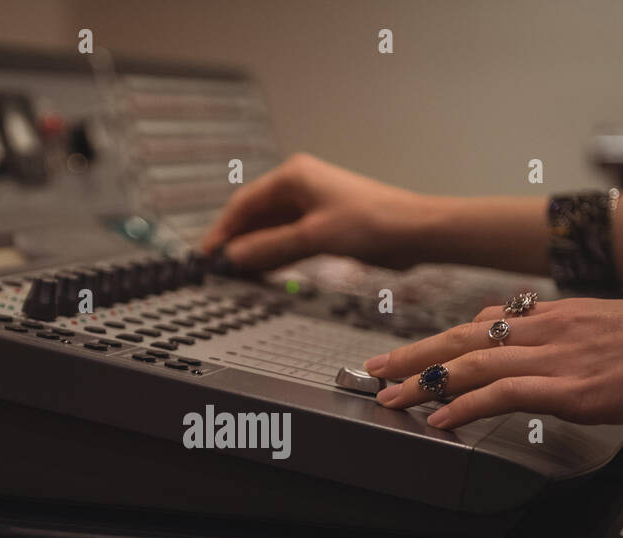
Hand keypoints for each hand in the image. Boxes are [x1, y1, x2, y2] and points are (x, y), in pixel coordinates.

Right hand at [201, 154, 430, 271]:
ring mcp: (312, 204)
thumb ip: (270, 248)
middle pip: (254, 216)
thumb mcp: (312, 238)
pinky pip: (288, 238)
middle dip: (237, 243)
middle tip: (219, 270)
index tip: (208, 256)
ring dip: (255, 251)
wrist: (415, 231)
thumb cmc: (373, 222)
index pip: (243, 204)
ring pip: (270, 229)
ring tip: (238, 275)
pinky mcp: (323, 223)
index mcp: (293, 176)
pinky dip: (274, 254)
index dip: (222, 232)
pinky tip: (265, 272)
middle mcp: (300, 185)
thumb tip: (234, 257)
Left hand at [365, 296, 622, 430]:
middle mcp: (548, 329)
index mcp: (557, 316)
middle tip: (371, 369)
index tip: (404, 353)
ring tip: (387, 397)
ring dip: (422, 382)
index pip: (480, 323)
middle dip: (410, 355)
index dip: (435, 340)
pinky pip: (503, 393)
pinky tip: (438, 421)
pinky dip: (463, 407)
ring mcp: (559, 357)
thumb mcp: (611, 332)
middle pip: (460, 337)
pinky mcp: (575, 388)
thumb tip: (541, 354)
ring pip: (470, 362)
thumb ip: (567, 340)